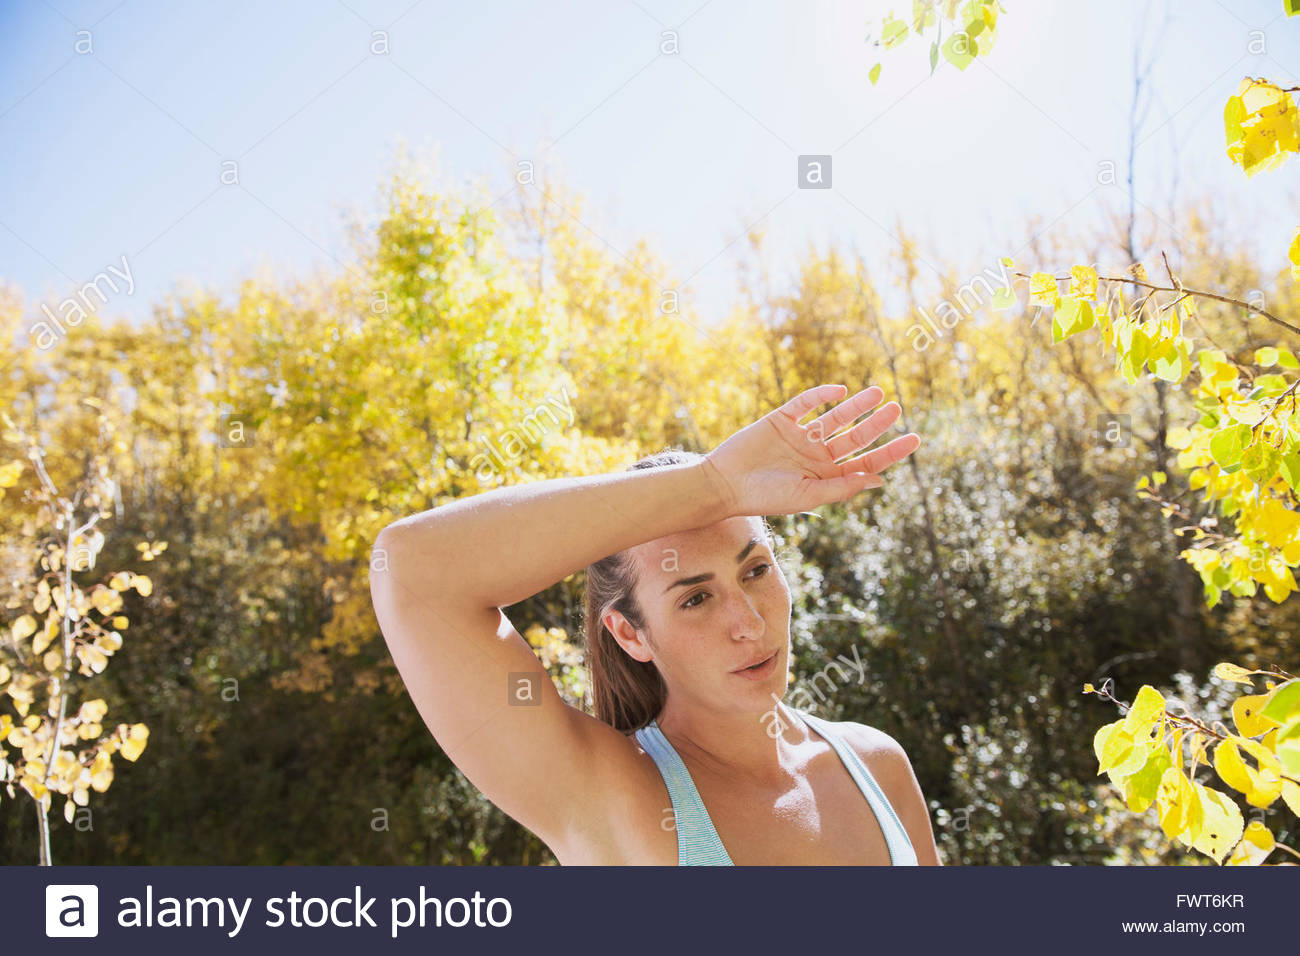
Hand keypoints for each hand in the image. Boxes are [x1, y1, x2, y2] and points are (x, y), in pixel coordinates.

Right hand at [701, 384, 920, 516]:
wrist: (724, 485)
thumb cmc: (765, 497)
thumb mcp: (809, 495)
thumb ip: (842, 487)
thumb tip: (878, 480)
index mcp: (827, 477)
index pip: (866, 462)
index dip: (891, 451)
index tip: (914, 439)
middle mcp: (817, 455)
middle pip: (855, 436)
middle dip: (877, 424)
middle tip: (897, 409)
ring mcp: (800, 436)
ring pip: (835, 417)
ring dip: (856, 406)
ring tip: (878, 394)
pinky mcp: (781, 419)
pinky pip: (806, 403)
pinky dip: (822, 395)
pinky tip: (839, 391)